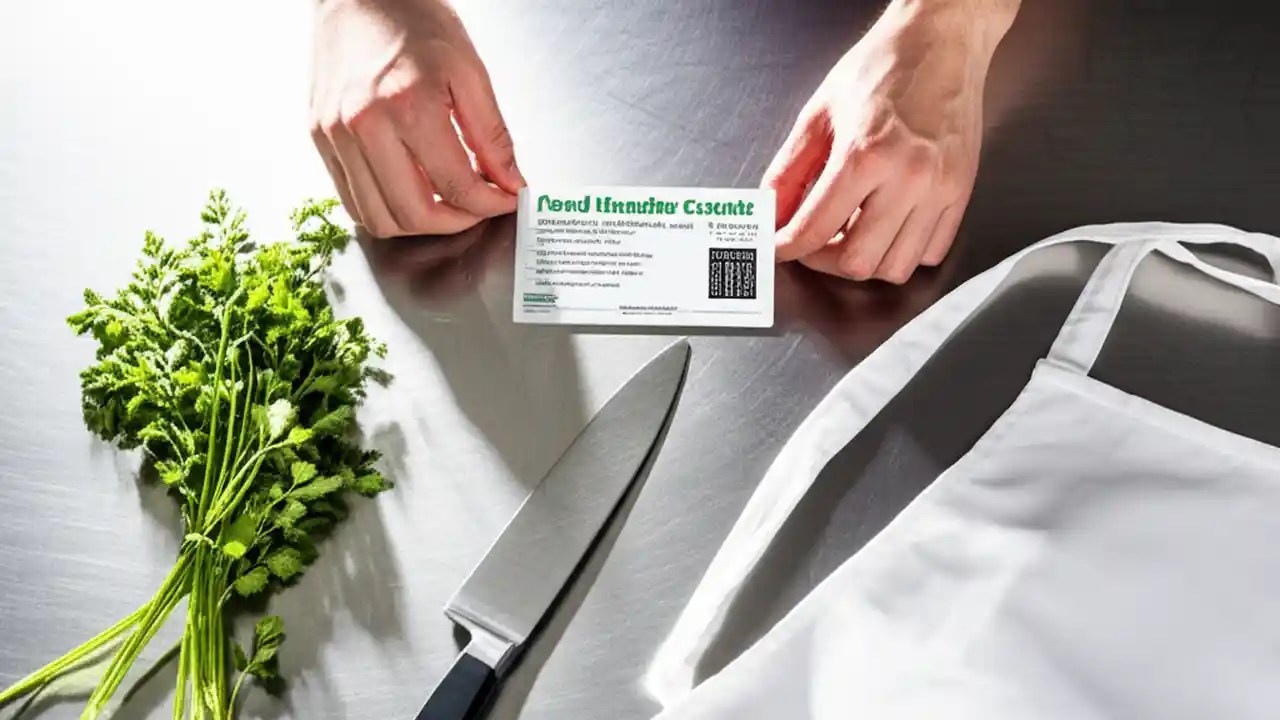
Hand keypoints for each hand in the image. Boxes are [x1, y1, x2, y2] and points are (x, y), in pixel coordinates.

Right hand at [310, 0, 524, 237]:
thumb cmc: (414, 21)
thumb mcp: (469, 71)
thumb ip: (492, 135)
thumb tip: (510, 183)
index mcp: (408, 105)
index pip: (457, 186)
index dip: (490, 203)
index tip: (506, 199)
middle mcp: (364, 125)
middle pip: (415, 214)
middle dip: (457, 222)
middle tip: (478, 207)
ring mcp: (335, 135)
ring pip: (378, 219)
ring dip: (420, 225)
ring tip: (446, 204)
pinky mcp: (319, 138)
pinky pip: (351, 201)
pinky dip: (385, 210)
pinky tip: (411, 192)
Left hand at [765, 0, 1018, 282]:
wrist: (940, 42)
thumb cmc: (882, 68)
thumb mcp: (818, 115)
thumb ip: (787, 173)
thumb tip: (771, 217)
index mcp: (865, 154)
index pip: (814, 231)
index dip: (787, 247)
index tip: (778, 247)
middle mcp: (908, 177)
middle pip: (858, 263)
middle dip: (825, 260)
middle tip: (814, 240)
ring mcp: (940, 189)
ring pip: (896, 267)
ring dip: (866, 259)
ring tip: (851, 229)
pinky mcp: (962, 192)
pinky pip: (931, 252)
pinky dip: (903, 250)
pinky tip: (887, 223)